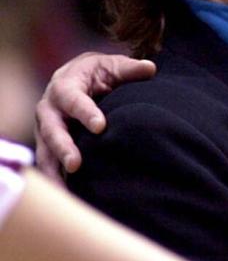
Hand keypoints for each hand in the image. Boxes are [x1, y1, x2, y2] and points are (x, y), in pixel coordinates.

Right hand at [34, 52, 154, 180]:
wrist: (75, 78)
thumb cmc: (97, 72)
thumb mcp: (112, 65)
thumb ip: (129, 69)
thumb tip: (150, 68)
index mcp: (64, 87)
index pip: (73, 100)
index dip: (85, 113)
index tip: (101, 127)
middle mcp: (49, 110)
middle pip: (52, 130)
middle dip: (63, 147)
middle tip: (76, 164)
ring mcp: (44, 129)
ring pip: (45, 151)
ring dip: (53, 170)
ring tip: (65, 189)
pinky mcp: (47, 145)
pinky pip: (48, 164)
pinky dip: (54, 180)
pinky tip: (66, 195)